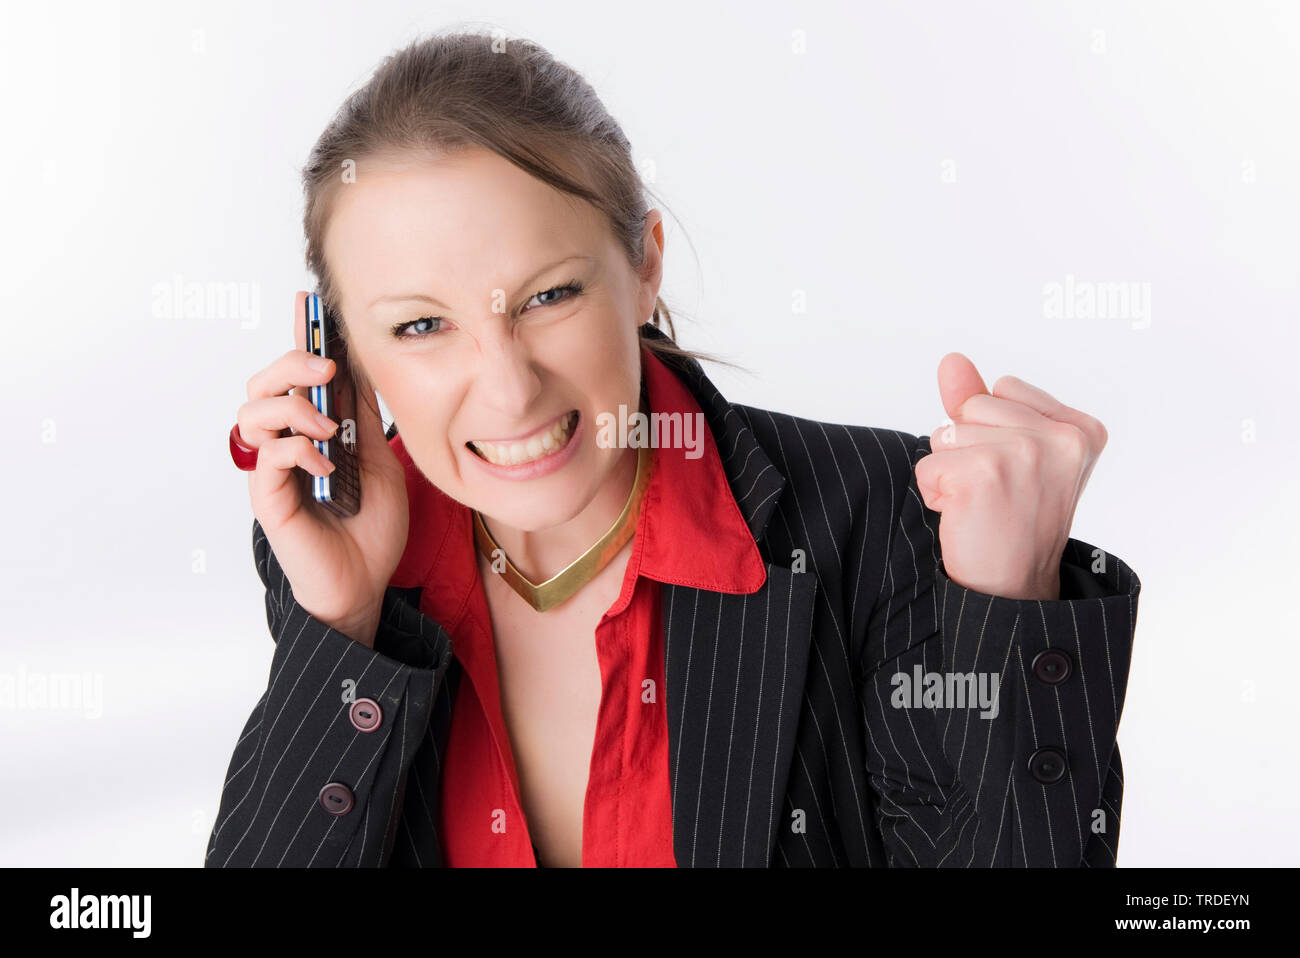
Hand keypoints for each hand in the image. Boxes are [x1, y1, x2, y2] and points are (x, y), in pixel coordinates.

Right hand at [236, 291, 409, 645]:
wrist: (366, 582)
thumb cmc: (371, 528)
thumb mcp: (380, 460)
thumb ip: (365, 418)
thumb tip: (363, 366)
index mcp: (311, 429)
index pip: (297, 375)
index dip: (299, 336)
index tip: (308, 302)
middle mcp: (285, 444)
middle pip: (262, 383)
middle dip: (291, 362)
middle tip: (326, 368)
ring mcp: (273, 470)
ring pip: (252, 413)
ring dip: (293, 407)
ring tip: (328, 428)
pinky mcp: (268, 497)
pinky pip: (268, 456)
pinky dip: (298, 450)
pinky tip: (327, 465)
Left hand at [916, 353, 1106, 599]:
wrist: (1013, 591)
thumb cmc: (1011, 522)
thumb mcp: (1009, 452)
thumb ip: (981, 401)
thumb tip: (951, 360)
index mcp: (1081, 429)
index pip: (1001, 388)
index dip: (992, 432)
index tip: (1017, 477)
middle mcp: (1063, 439)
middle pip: (971, 406)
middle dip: (967, 449)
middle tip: (997, 496)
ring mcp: (1026, 454)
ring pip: (945, 434)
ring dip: (950, 473)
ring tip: (983, 507)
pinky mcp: (985, 474)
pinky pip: (928, 465)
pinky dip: (935, 494)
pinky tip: (966, 518)